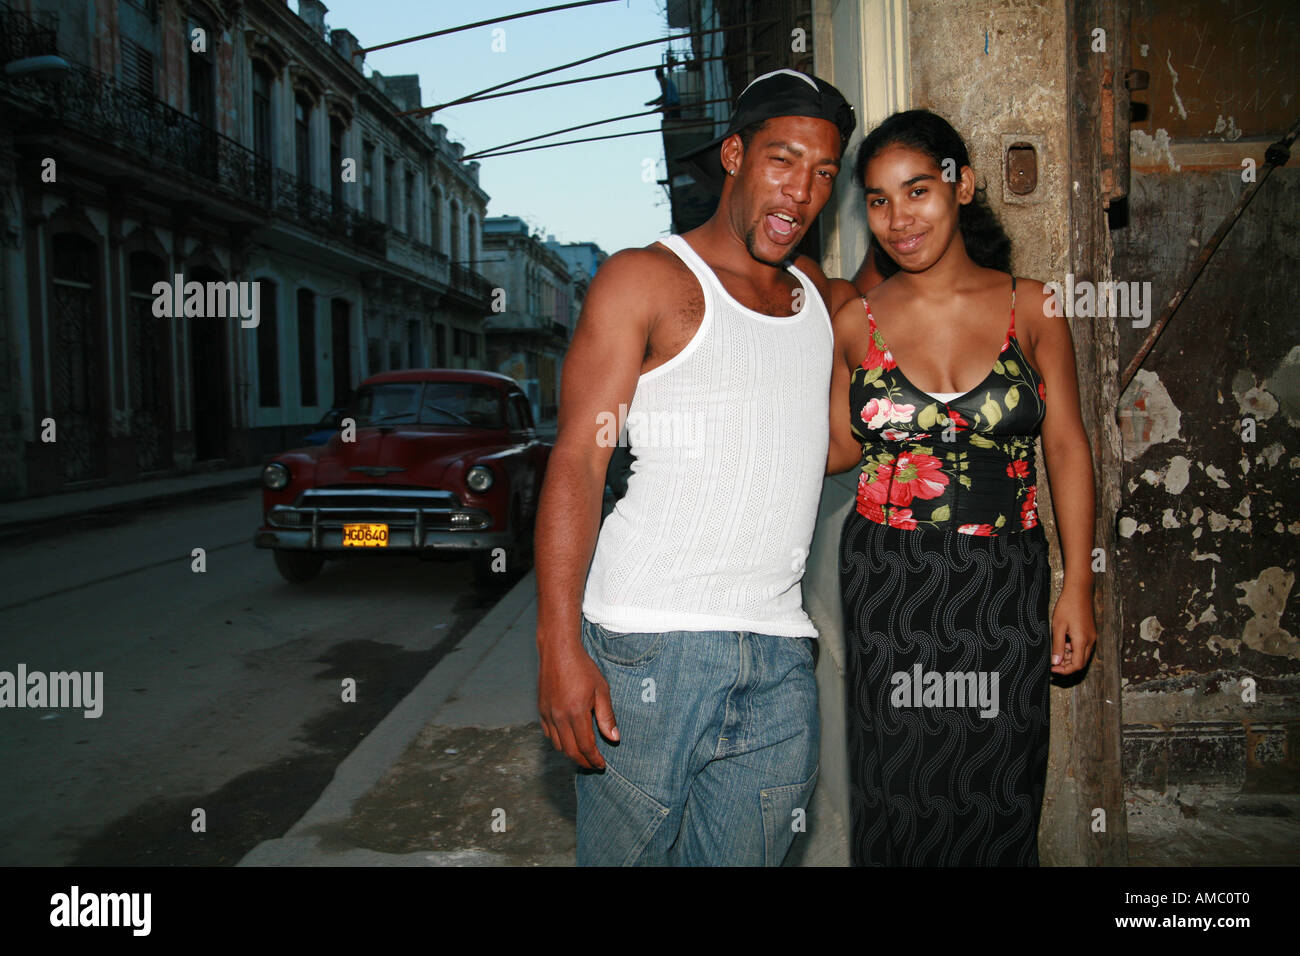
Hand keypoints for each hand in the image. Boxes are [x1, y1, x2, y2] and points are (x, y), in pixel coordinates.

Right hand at [538, 636, 618, 769]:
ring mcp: (547, 714)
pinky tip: (568, 739)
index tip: (602, 764)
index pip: (585, 746)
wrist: (558, 651)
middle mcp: (559, 717)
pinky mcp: (541, 710)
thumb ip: (607, 716)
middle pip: (570, 750)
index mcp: (576, 713)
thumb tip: (614, 738)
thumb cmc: (582, 667)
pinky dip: (559, 742)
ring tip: (583, 754)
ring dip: (571, 753)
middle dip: (583, 761)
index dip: (594, 759)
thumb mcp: (601, 690)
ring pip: (558, 745)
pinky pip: (548, 734)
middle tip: (593, 764)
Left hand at [1050, 587, 1096, 675]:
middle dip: (1067, 666)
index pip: (1077, 665)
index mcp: (1082, 641)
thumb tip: (1055, 662)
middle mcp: (1090, 641)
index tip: (1052, 669)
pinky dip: (1073, 650)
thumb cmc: (1067, 606)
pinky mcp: (1090, 633)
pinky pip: (1083, 647)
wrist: (1078, 591)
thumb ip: (1058, 646)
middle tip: (1053, 663)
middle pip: (1081, 663)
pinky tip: (1063, 643)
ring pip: (1082, 655)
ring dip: (1069, 658)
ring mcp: (1092, 637)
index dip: (1064, 670)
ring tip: (1056, 652)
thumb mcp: (1058, 627)